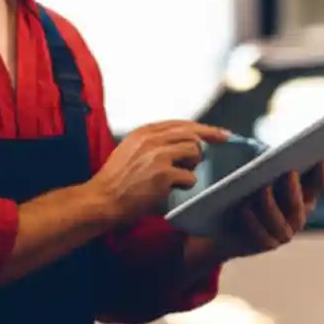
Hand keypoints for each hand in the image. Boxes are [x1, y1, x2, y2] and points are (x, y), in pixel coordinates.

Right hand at [88, 120, 228, 225]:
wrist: (102, 200)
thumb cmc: (116, 180)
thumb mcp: (130, 150)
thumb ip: (153, 142)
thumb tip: (183, 141)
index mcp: (144, 132)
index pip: (181, 123)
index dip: (204, 128)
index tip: (221, 133)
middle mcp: (151, 139)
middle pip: (192, 134)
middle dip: (204, 145)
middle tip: (209, 154)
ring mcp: (158, 156)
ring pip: (194, 151)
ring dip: (192, 166)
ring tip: (177, 177)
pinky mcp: (163, 175)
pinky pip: (189, 177)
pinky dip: (185, 185)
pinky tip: (171, 189)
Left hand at [213, 160, 323, 260]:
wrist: (225, 225)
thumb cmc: (244, 190)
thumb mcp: (257, 173)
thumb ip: (267, 161)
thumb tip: (269, 147)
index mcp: (301, 197)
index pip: (315, 186)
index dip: (320, 175)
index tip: (322, 160)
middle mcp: (296, 218)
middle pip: (298, 205)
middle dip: (294, 189)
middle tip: (290, 172)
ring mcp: (282, 234)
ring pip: (280, 221)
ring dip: (271, 204)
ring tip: (263, 188)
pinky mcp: (265, 245)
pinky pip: (262, 237)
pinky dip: (253, 222)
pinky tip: (245, 208)